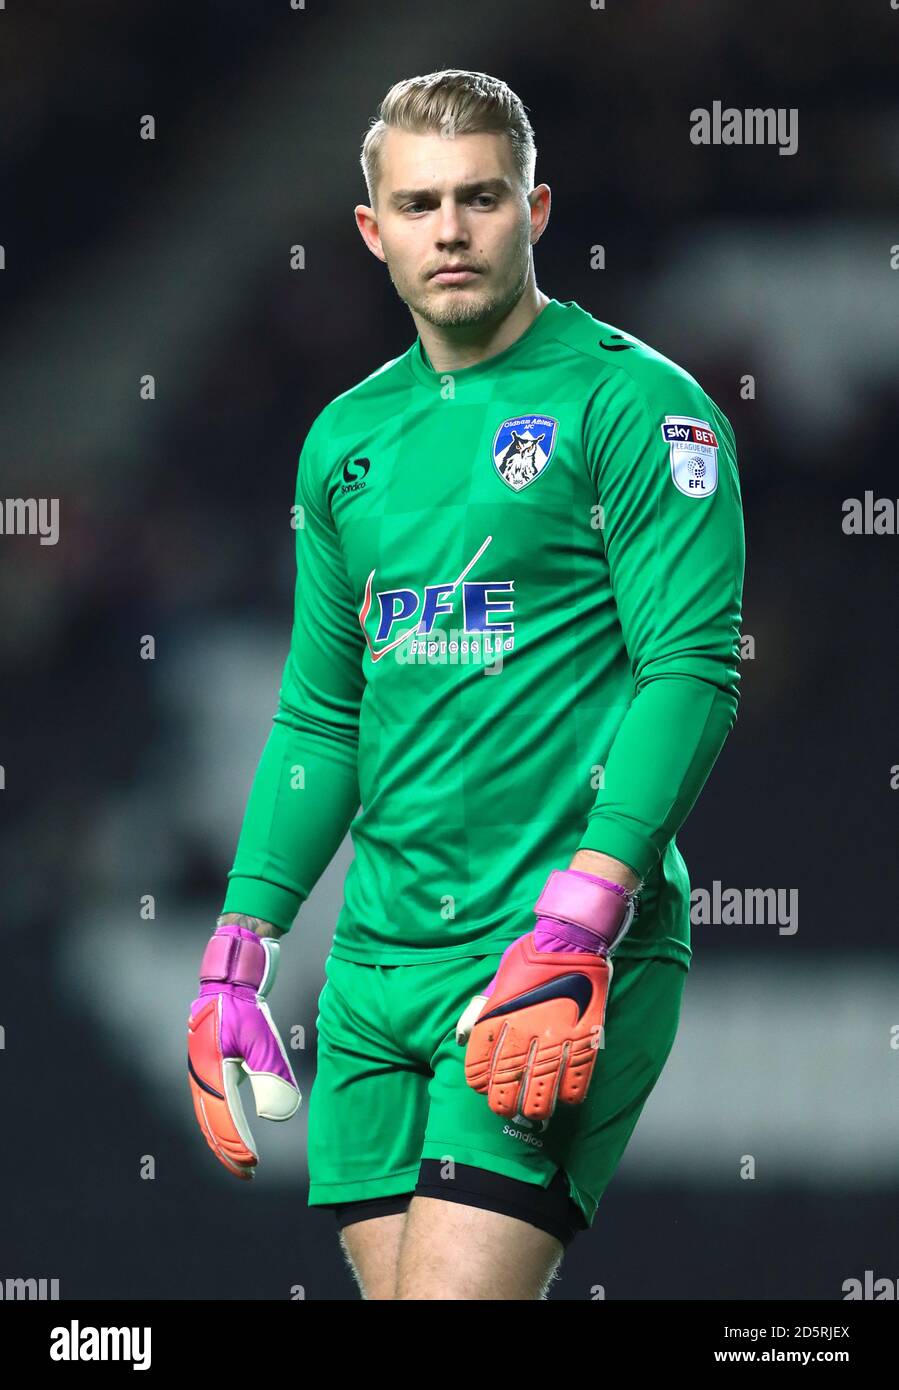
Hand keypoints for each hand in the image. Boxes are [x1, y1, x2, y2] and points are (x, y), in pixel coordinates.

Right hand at [188, 924, 300, 1178]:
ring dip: (223, 1137)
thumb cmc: (245, 1007)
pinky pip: (212, 1101)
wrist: (230, 979)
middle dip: (227, 1149)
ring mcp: (202, 1070)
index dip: (237, 1145)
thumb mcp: (262, 1039)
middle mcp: (201, 1074)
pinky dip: (221, 1120)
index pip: (223, 1119)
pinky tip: (235, 1128)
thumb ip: (270, 1075)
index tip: (252, 1164)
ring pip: (209, 1114)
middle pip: (211, 1122)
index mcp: (210, 1071)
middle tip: (246, 1171)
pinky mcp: (209, 1064)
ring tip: (240, 1157)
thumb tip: (277, 1116)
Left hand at [456, 869, 633, 1121]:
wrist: (570, 942)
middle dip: (504, 1104)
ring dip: (536, 1107)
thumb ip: (483, 1012)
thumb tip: (466, 1037)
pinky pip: (576, 1080)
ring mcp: (554, 1038)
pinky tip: (566, 1096)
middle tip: (507, 1108)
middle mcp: (523, 1032)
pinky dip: (570, 1095)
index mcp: (498, 1018)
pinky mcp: (583, 1038)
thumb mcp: (497, 982)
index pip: (479, 1066)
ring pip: (541, 1090)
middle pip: (507, 1085)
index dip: (480, 1084)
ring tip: (535, 1111)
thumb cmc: (531, 959)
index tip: (484, 1088)